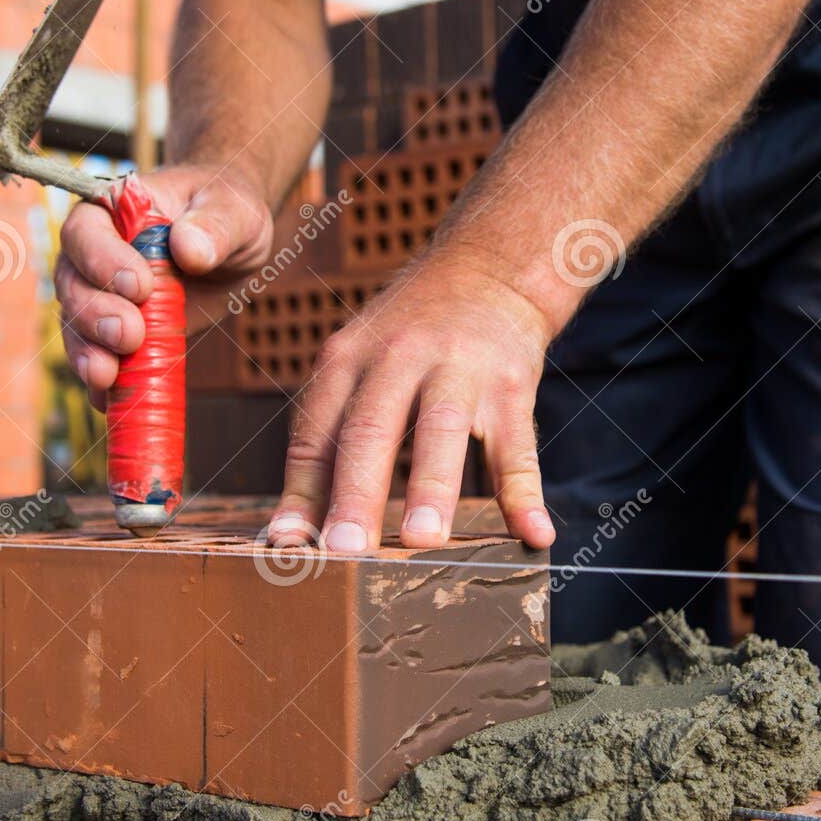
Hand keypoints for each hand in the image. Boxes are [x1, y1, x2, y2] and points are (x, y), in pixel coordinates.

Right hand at [56, 164, 273, 407]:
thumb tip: (190, 249)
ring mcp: (101, 297)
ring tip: (107, 376)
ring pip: (78, 328)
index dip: (103, 260)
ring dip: (89, 354)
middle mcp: (94, 254)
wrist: (230, 240)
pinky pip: (100, 360)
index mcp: (113, 211)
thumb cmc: (226, 211)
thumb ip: (214, 225)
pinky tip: (110, 404)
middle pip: (73, 286)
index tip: (140, 286)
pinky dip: (103, 386)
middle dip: (96, 315)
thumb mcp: (234, 210)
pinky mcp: (117, 335)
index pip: (87, 231)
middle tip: (129, 336)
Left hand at [269, 248, 559, 551]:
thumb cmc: (407, 337)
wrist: (488, 269)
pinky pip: (517, 447)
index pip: (315, 436)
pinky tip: (533, 535)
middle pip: (371, 430)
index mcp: (346, 360)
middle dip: (356, 494)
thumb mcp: (357, 364)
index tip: (287, 547)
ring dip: (432, 488)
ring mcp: (458, 368)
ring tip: (422, 541)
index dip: (301, 493)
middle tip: (345, 551)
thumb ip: (330, 437)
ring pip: (440, 430)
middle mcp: (397, 358)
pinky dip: (526, 494)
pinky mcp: (511, 383)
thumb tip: (295, 530)